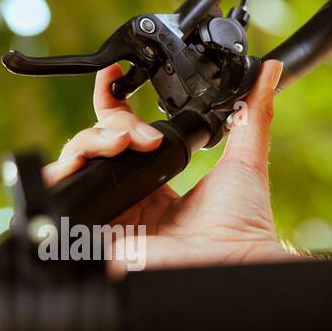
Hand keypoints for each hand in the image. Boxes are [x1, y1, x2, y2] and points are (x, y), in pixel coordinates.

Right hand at [43, 59, 294, 270]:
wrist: (232, 258)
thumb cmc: (241, 226)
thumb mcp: (245, 160)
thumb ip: (254, 115)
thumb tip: (270, 72)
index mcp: (153, 186)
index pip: (117, 138)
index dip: (110, 107)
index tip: (112, 78)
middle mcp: (127, 201)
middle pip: (93, 145)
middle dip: (111, 124)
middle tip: (143, 136)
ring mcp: (110, 216)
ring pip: (75, 163)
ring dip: (92, 140)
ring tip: (122, 142)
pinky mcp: (97, 232)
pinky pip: (61, 197)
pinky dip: (65, 171)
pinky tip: (96, 158)